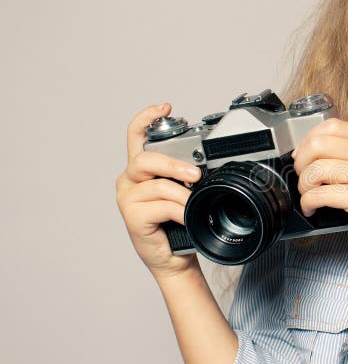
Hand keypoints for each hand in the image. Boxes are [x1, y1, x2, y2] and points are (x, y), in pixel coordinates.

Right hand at [115, 103, 203, 280]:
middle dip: (174, 164)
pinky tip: (185, 216)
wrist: (176, 257)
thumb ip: (185, 175)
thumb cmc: (179, 222)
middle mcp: (130, 179)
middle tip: (196, 174)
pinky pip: (161, 205)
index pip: (136, 135)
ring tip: (193, 202)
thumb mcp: (183, 192)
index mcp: (141, 169)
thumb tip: (204, 165)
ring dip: (182, 193)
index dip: (148, 118)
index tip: (165, 106)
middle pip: (146, 159)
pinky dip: (179, 211)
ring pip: (157, 183)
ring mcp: (128, 197)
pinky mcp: (132, 216)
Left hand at [291, 119, 347, 251]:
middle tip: (305, 179)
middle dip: (301, 164)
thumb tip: (300, 152)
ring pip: (316, 170)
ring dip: (304, 186)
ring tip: (309, 195)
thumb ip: (338, 153)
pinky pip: (319, 195)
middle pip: (318, 145)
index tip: (304, 158)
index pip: (329, 127)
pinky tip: (312, 209)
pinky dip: (307, 203)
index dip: (308, 141)